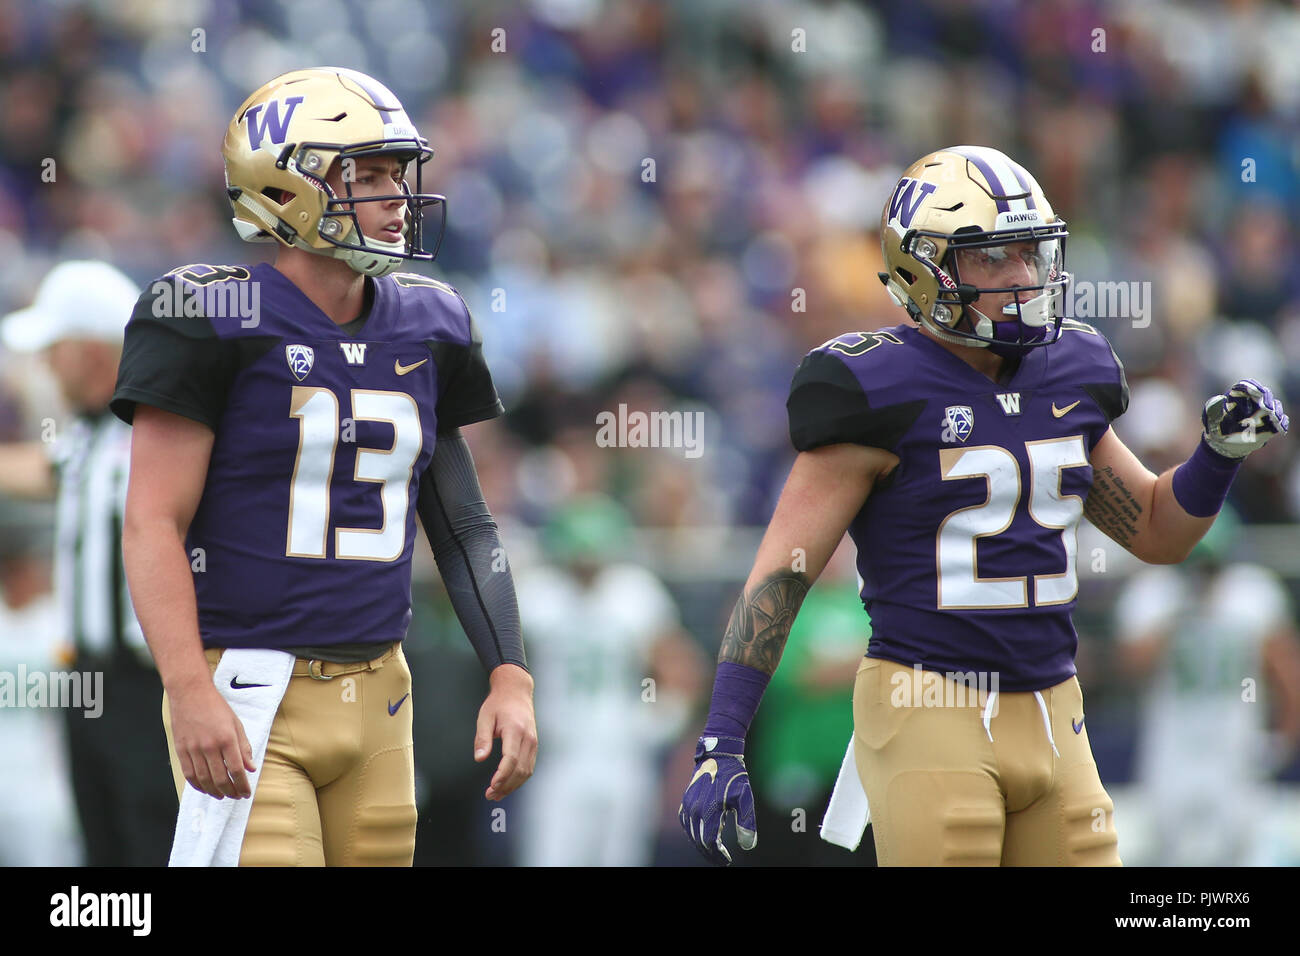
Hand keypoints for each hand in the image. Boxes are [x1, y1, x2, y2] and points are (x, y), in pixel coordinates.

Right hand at [167, 679, 255, 798]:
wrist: (190, 693)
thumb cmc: (216, 707)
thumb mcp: (236, 724)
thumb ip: (244, 747)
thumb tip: (251, 768)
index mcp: (227, 738)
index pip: (236, 770)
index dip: (243, 785)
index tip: (247, 792)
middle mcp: (210, 746)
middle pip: (221, 778)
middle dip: (231, 791)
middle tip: (237, 796)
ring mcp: (193, 749)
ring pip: (204, 780)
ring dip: (215, 792)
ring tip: (223, 795)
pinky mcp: (181, 750)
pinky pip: (189, 774)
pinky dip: (198, 785)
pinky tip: (206, 789)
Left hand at [475, 663, 536, 799]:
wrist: (516, 691)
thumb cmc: (499, 703)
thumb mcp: (485, 717)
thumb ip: (482, 738)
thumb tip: (479, 758)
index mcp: (515, 729)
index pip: (511, 759)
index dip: (502, 776)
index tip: (491, 787)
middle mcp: (528, 737)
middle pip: (520, 769)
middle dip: (505, 785)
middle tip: (490, 795)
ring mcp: (533, 742)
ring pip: (527, 771)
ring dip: (513, 785)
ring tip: (497, 794)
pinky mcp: (534, 745)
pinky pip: (529, 766)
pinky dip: (519, 778)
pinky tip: (508, 784)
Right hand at [679, 735, 756, 864]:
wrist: (717, 754)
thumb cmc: (733, 776)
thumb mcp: (745, 799)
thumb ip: (746, 824)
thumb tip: (747, 846)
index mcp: (708, 811)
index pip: (710, 842)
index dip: (719, 855)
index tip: (727, 861)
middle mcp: (694, 810)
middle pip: (699, 841)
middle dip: (710, 854)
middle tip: (722, 860)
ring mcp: (687, 805)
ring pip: (691, 834)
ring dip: (701, 846)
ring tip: (714, 852)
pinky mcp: (685, 801)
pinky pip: (686, 824)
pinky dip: (694, 834)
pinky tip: (702, 837)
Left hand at [1203, 379, 1288, 457]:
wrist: (1224, 444)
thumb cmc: (1216, 428)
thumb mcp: (1209, 419)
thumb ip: (1212, 409)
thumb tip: (1219, 399)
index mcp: (1238, 396)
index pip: (1247, 385)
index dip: (1251, 386)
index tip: (1252, 391)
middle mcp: (1253, 402)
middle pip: (1264, 393)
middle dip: (1266, 397)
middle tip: (1264, 406)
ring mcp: (1263, 413)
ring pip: (1275, 406)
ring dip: (1275, 410)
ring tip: (1273, 416)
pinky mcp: (1270, 425)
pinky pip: (1281, 421)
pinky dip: (1282, 423)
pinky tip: (1279, 427)